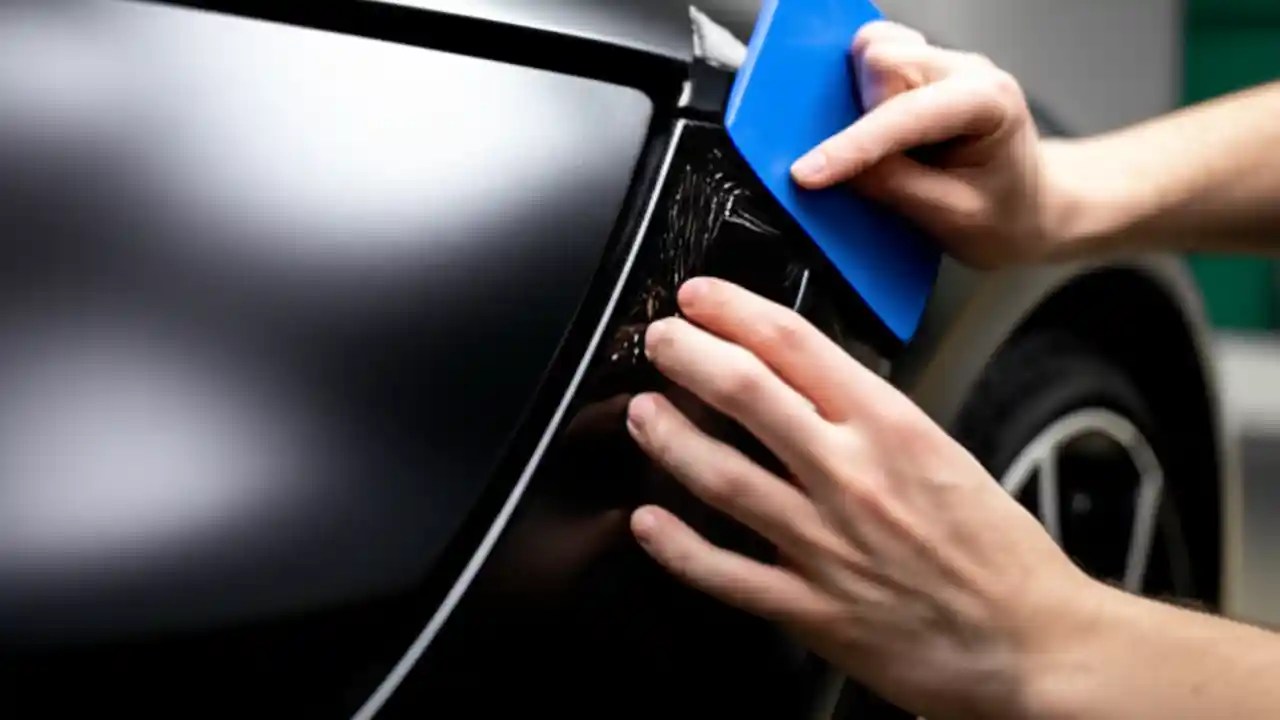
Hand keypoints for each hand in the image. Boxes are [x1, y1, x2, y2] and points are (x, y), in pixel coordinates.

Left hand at [626, 277, 1105, 719]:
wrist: (1033, 642)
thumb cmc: (999, 552)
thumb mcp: (944, 454)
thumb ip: (874, 418)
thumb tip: (812, 382)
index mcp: (891, 429)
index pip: (795, 343)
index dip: (733, 309)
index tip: (702, 297)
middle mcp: (851, 477)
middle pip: (745, 393)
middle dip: (688, 355)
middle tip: (661, 341)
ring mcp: (824, 543)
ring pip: (721, 475)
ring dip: (669, 437)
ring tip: (644, 413)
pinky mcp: (810, 608)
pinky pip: (724, 572)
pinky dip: (677, 545)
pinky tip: (648, 521)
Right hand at [789, 21, 1058, 269]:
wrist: (1033, 209)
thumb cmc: (1006, 215)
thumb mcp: (951, 218)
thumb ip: (893, 187)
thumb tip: (836, 170)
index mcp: (988, 102)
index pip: (905, 113)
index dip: (852, 146)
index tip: (809, 174)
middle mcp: (964, 70)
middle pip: (884, 60)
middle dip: (857, 111)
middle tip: (871, 164)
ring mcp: (940, 66)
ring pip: (873, 51)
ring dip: (856, 98)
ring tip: (880, 149)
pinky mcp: (918, 74)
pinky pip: (871, 61)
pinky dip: (856, 92)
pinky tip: (870, 126)